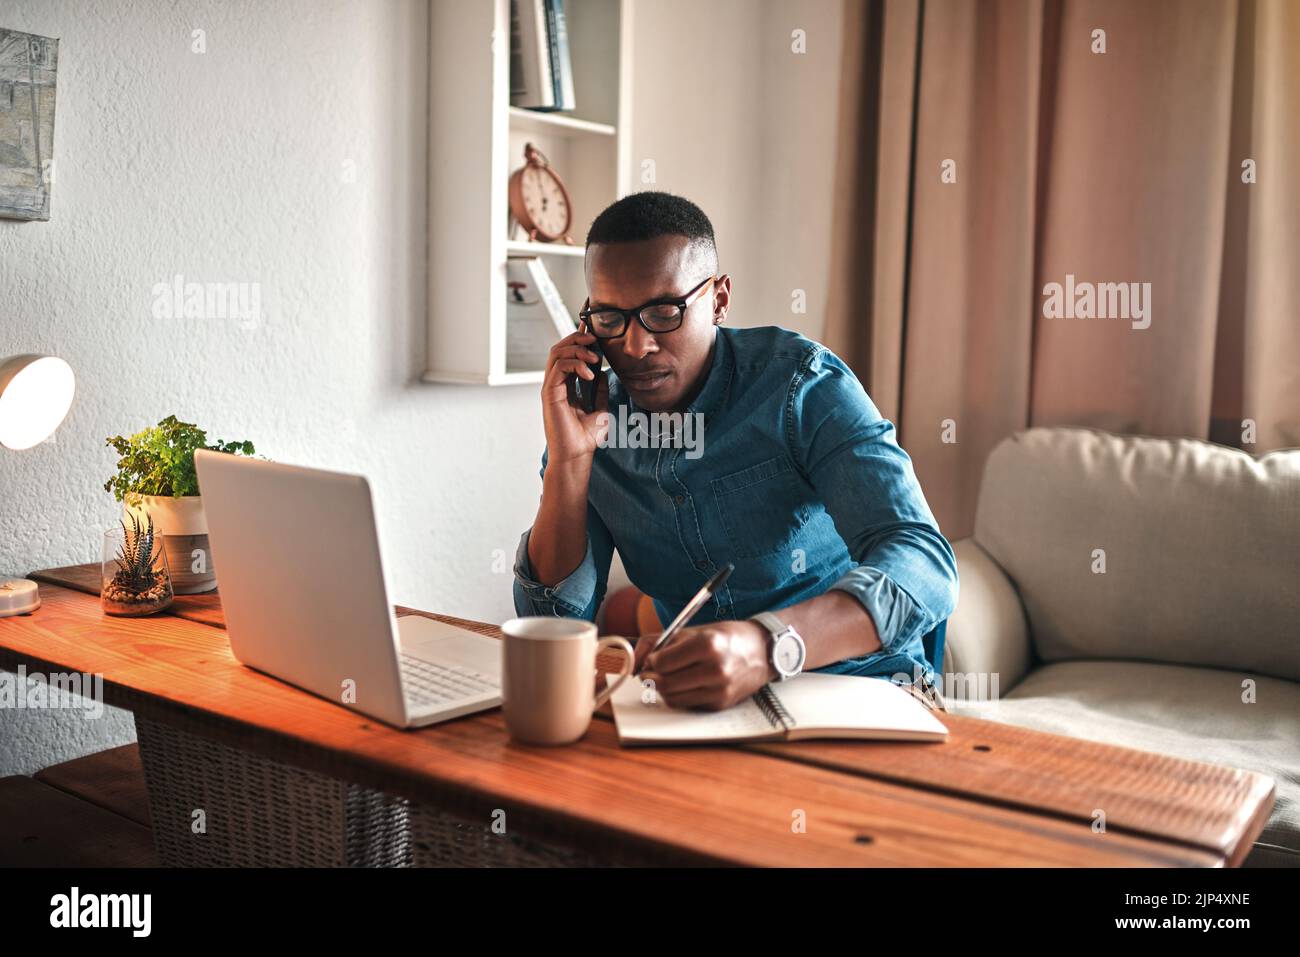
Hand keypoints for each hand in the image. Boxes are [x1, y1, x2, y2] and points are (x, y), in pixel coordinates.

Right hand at [541, 330, 608, 466]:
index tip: (596, 334)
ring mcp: (551, 387)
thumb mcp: (600, 408)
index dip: (580, 341)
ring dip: (577, 350)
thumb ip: (600, 390)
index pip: (569, 355)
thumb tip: (603, 372)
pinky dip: (575, 364)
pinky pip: (558, 367)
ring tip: (594, 358)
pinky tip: (589, 373)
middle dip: (578, 339)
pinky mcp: (549, 393)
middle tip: (595, 339)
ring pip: (557, 353)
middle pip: (560, 348)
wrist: (578, 454)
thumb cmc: (586, 437)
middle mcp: (556, 383)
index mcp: (566, 385)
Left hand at [633, 621, 774, 710]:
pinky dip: (679, 696)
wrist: (763, 651)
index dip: (651, 662)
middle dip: (651, 678)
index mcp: (708, 645)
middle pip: (665, 684)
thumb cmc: (726, 637)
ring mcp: (719, 689)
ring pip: (673, 698)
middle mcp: (715, 669)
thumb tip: (635, 659)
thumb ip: (661, 641)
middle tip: (649, 672)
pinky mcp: (720, 704)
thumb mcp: (695, 630)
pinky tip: (684, 684)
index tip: (652, 659)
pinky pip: (687, 704)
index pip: (662, 663)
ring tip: (666, 677)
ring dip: (662, 689)